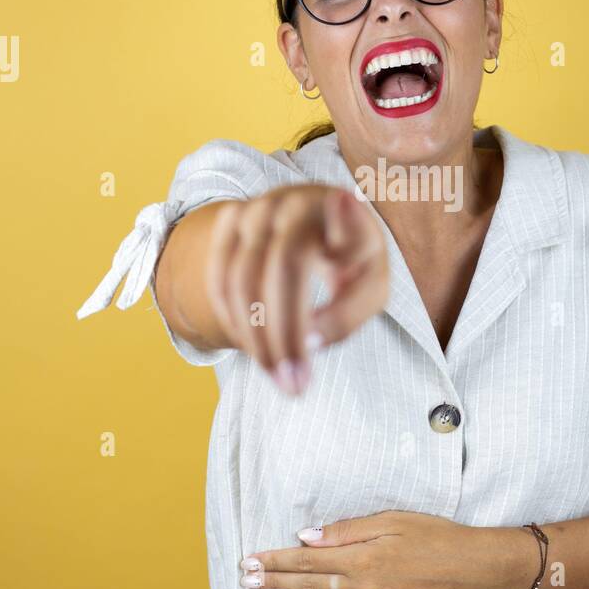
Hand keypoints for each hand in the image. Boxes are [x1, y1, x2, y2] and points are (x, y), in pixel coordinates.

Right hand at [204, 184, 388, 395]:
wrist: (315, 224)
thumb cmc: (351, 264)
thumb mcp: (370, 287)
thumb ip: (350, 312)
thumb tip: (308, 343)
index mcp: (346, 212)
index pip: (344, 218)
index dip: (343, 217)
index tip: (344, 204)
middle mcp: (297, 203)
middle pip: (284, 267)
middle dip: (284, 333)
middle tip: (293, 385)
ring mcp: (257, 209)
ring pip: (242, 277)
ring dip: (254, 337)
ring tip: (276, 376)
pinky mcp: (229, 222)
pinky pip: (219, 276)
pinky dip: (230, 317)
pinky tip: (251, 348)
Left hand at [237, 510, 534, 588]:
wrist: (476, 568)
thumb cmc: (438, 537)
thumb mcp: (393, 520)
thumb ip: (347, 530)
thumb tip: (307, 536)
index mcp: (364, 558)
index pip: (309, 560)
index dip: (278, 560)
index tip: (254, 560)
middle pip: (310, 587)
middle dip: (276, 583)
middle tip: (248, 581)